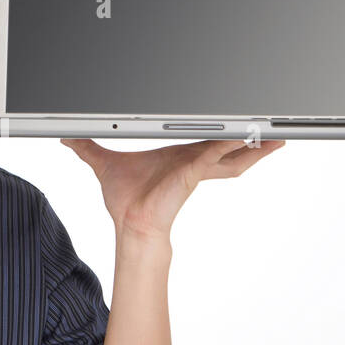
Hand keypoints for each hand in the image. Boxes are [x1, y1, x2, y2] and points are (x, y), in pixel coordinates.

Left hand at [61, 137, 286, 239]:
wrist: (130, 224)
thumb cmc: (125, 200)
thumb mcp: (104, 164)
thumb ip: (88, 148)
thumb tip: (68, 138)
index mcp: (182, 157)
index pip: (210, 141)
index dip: (226, 131)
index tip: (239, 120)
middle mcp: (194, 162)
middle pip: (232, 148)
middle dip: (253, 139)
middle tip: (272, 128)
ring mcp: (197, 167)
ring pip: (233, 153)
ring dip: (254, 144)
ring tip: (276, 135)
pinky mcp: (193, 172)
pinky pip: (217, 153)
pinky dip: (232, 143)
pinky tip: (246, 135)